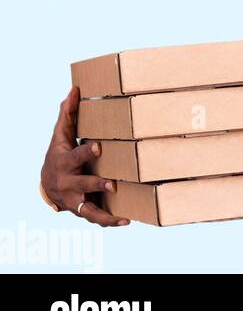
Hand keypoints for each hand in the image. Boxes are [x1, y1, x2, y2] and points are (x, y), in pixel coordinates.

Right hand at [40, 85, 129, 226]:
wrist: (47, 185)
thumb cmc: (60, 154)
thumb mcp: (61, 135)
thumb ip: (68, 114)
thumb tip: (75, 89)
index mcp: (66, 162)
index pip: (76, 156)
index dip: (86, 152)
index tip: (98, 146)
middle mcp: (69, 182)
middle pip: (82, 184)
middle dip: (96, 184)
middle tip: (112, 184)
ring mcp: (75, 199)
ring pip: (87, 208)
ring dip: (104, 213)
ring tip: (122, 216)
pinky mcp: (82, 210)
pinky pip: (95, 219)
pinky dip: (109, 222)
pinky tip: (126, 221)